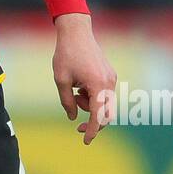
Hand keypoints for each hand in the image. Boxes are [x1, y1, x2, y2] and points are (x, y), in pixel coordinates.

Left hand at [51, 12, 116, 144]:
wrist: (76, 32)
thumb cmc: (66, 54)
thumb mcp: (61, 80)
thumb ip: (67, 102)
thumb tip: (73, 118)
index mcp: (98, 85)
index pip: (98, 115)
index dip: (92, 130)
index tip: (86, 141)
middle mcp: (109, 83)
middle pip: (106, 114)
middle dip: (93, 122)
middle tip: (77, 126)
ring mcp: (111, 78)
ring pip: (104, 104)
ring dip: (90, 106)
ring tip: (74, 92)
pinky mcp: (109, 74)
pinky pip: (104, 94)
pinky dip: (93, 97)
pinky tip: (80, 86)